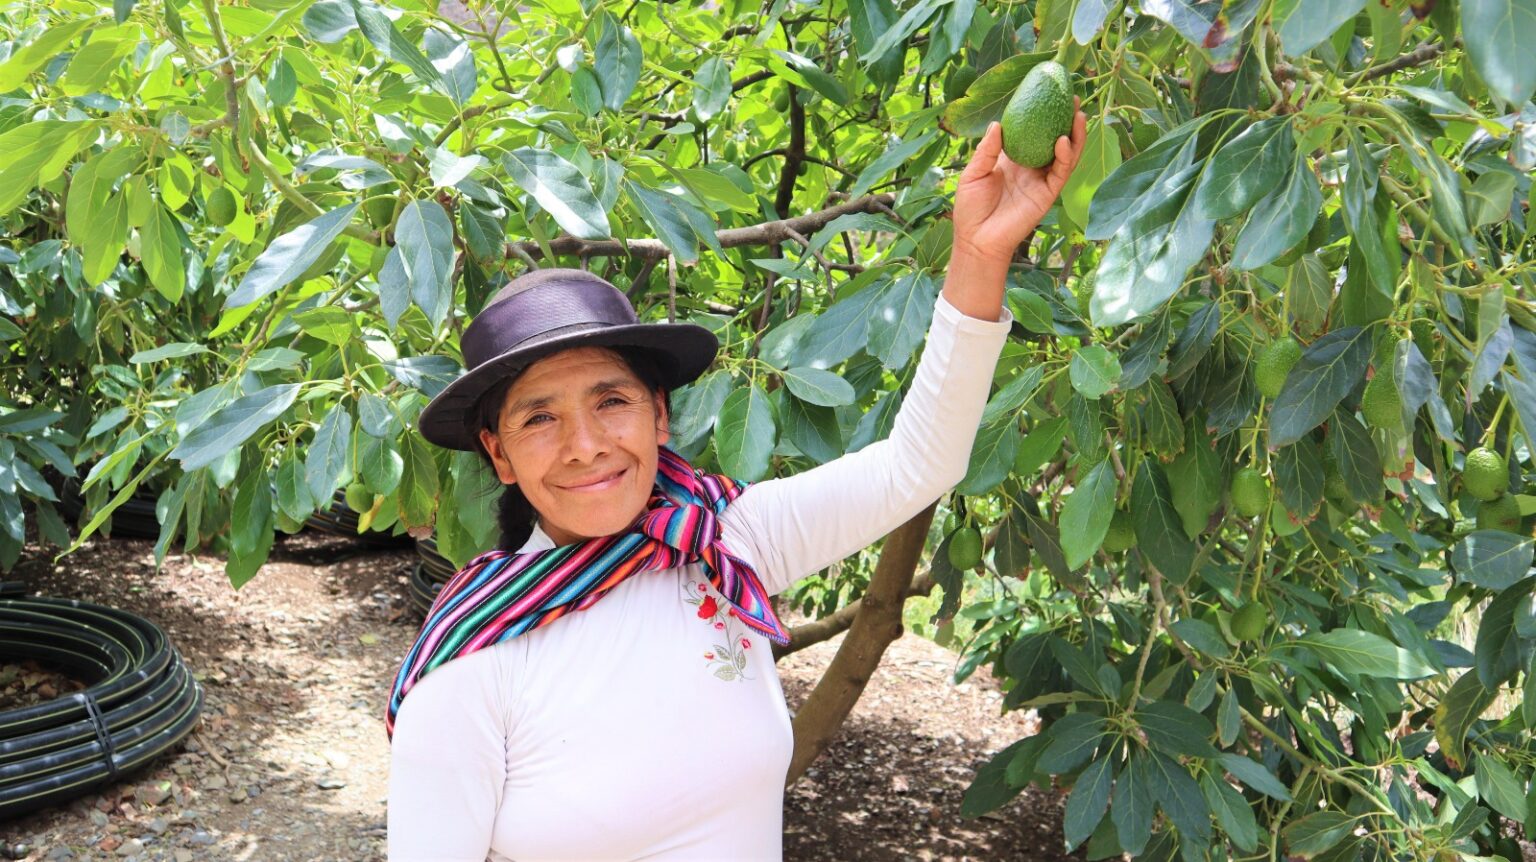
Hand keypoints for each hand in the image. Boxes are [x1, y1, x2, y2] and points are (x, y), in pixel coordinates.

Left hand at [952, 97, 1087, 264]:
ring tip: (1077, 113)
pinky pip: (1060, 172)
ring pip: (1065, 154)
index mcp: (1013, 159)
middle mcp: (1031, 167)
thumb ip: (987, 150)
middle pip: (1054, 138)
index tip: (1046, 93)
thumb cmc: (970, 208)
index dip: (1041, 114)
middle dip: (1065, 119)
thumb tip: (997, 124)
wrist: (976, 239)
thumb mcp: (973, 173)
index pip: (1032, 132)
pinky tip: (1063, 140)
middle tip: (1072, 96)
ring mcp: (1041, 180)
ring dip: (1074, 134)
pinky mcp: (1047, 194)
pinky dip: (1065, 155)